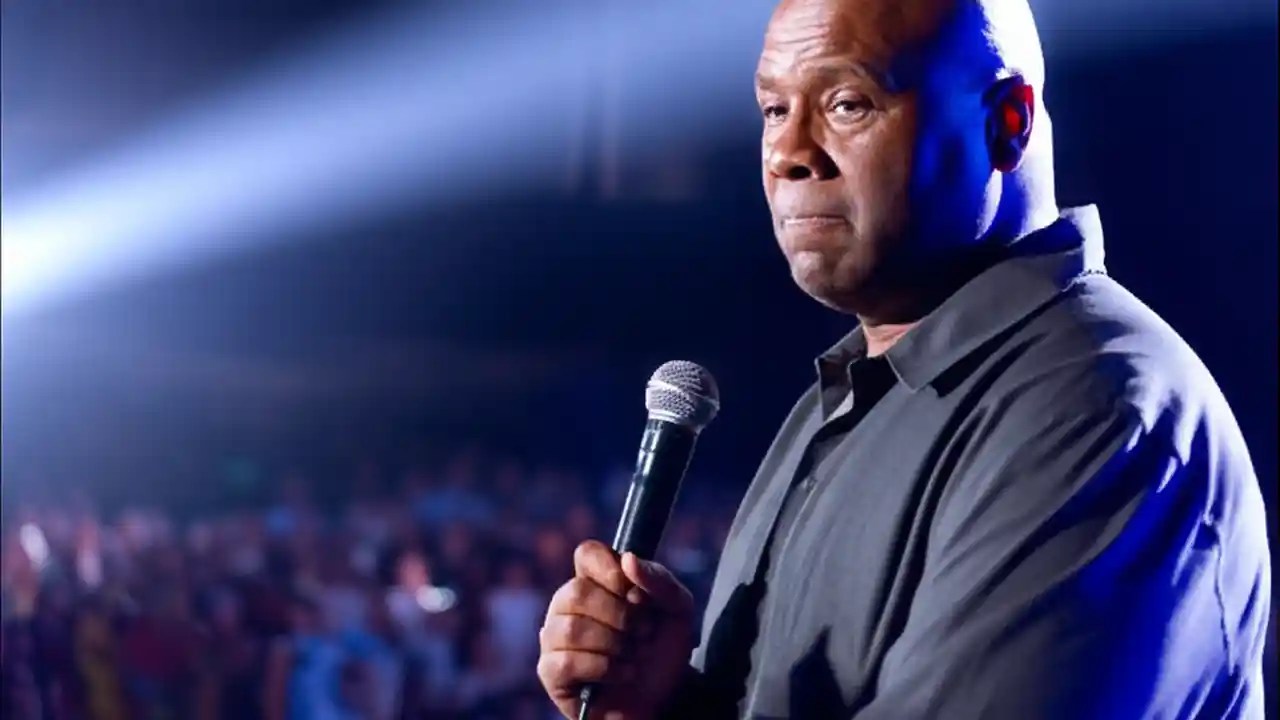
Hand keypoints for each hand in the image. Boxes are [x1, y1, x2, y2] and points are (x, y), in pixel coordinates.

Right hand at [537, 540, 694, 719]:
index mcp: (595, 581)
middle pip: (577, 591)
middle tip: (644, 633)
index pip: (586, 554)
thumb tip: (627, 559)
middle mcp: (568, 604)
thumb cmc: (664, 647)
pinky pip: (566, 661)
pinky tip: (624, 673)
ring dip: (614, 644)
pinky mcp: (550, 671)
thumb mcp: (677, 609)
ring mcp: (554, 636)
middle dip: (621, 616)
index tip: (636, 594)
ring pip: (570, 628)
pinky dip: (604, 668)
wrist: (666, 695)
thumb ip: (659, 580)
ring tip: (634, 655)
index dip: (609, 569)